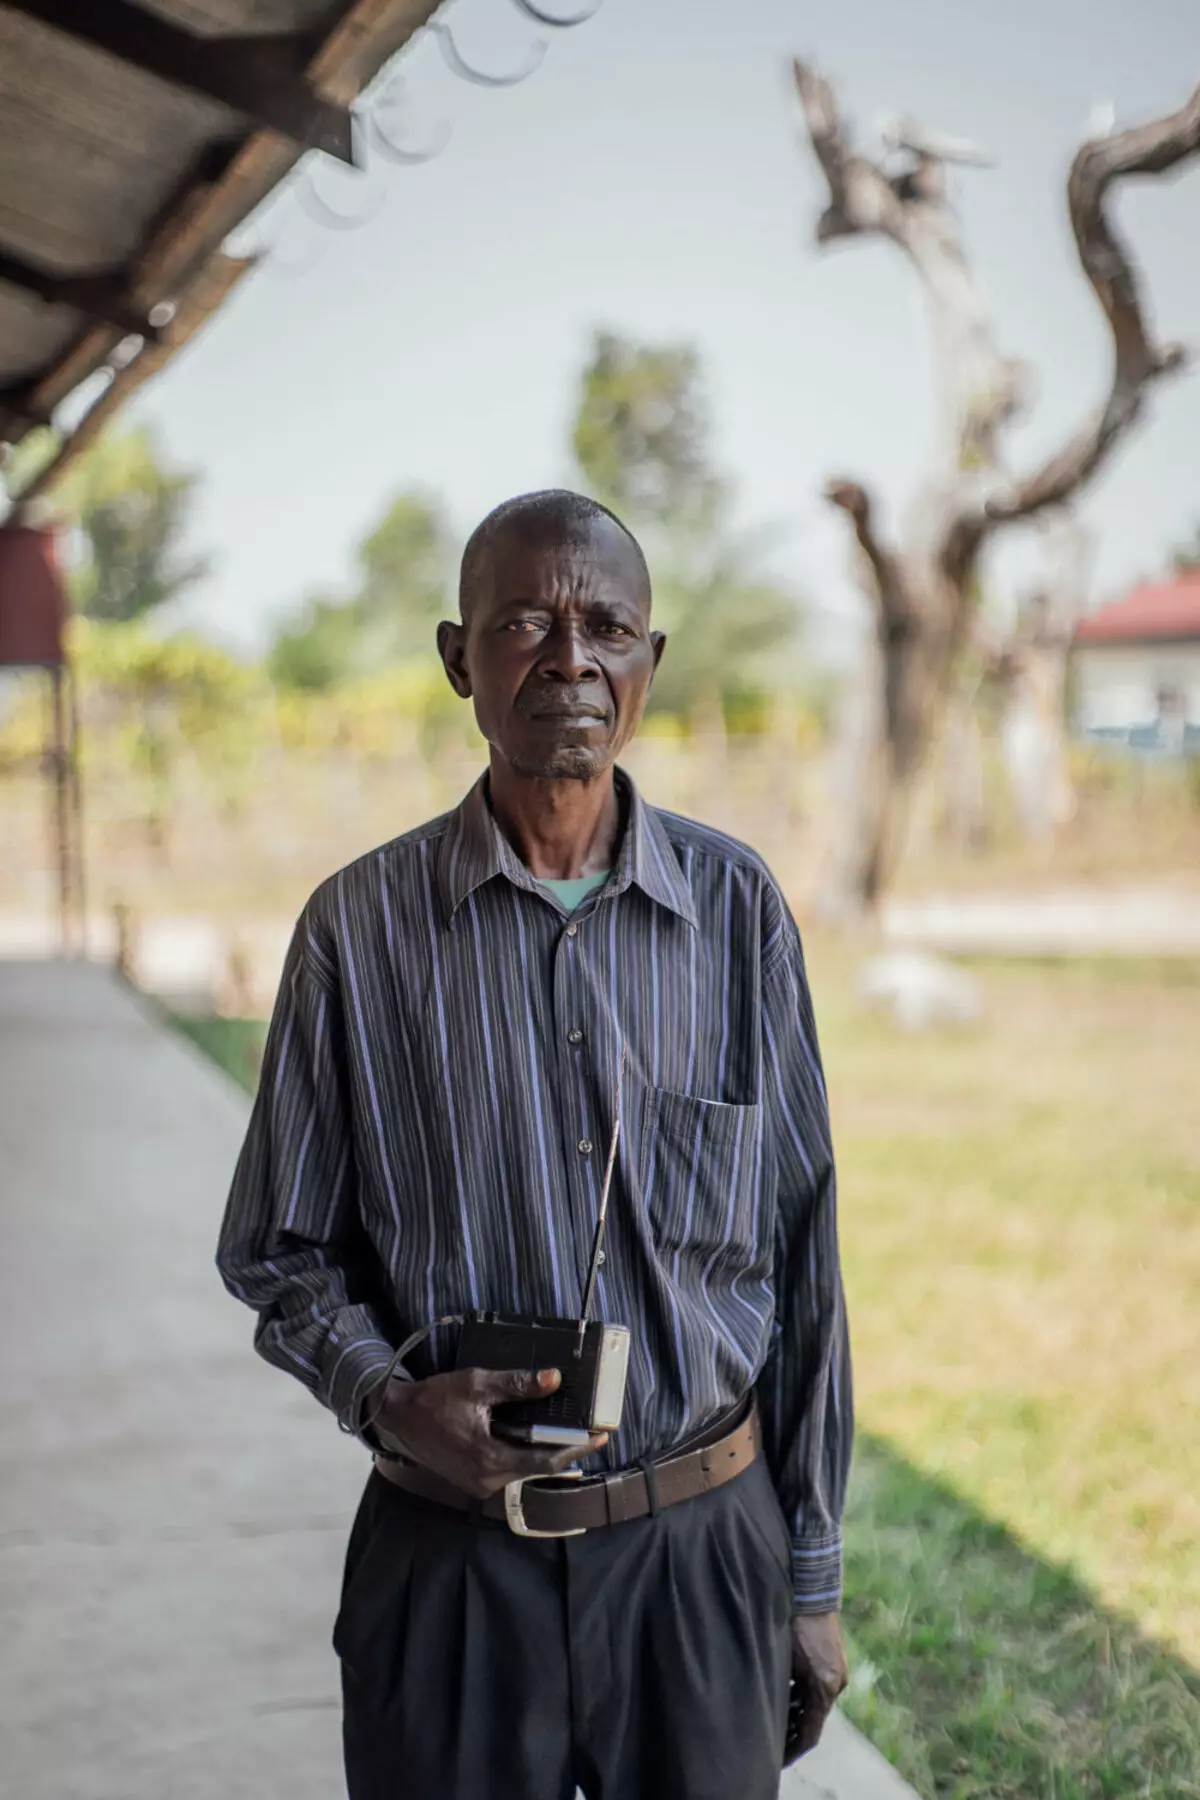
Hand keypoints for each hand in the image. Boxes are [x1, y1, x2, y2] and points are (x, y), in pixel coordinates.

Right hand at [369, 1366, 608, 1498]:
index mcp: (489, 1460)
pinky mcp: (472, 1480)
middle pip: (537, 1467)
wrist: (397, 1417)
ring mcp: (478, 1484)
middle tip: (591, 1432)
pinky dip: (524, 1452)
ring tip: (569, 1432)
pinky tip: (535, 1435)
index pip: (545, 1460)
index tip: (600, 1437)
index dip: (576, 1449)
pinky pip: (508, 1467)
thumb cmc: (434, 1399)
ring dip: (544, 1451)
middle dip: (565, 1449)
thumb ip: (516, 1384)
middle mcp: (487, 1480)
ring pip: (523, 1468)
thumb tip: (554, 1379)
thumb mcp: (476, 1384)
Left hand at [783, 1612, 847, 1764]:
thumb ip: (781, 1691)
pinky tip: (787, 1692)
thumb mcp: (782, 1662)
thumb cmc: (792, 1626)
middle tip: (774, 1739)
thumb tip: (769, 1712)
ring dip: (799, 1712)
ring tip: (777, 1717)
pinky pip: (820, 1687)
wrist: (811, 1594)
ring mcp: (838, 1671)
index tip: (778, 1758)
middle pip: (814, 1719)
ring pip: (817, 1703)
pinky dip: (805, 1695)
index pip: (810, 1733)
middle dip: (794, 1731)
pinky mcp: (835, 1661)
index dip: (793, 1749)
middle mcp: (836, 1684)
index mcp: (824, 1689)